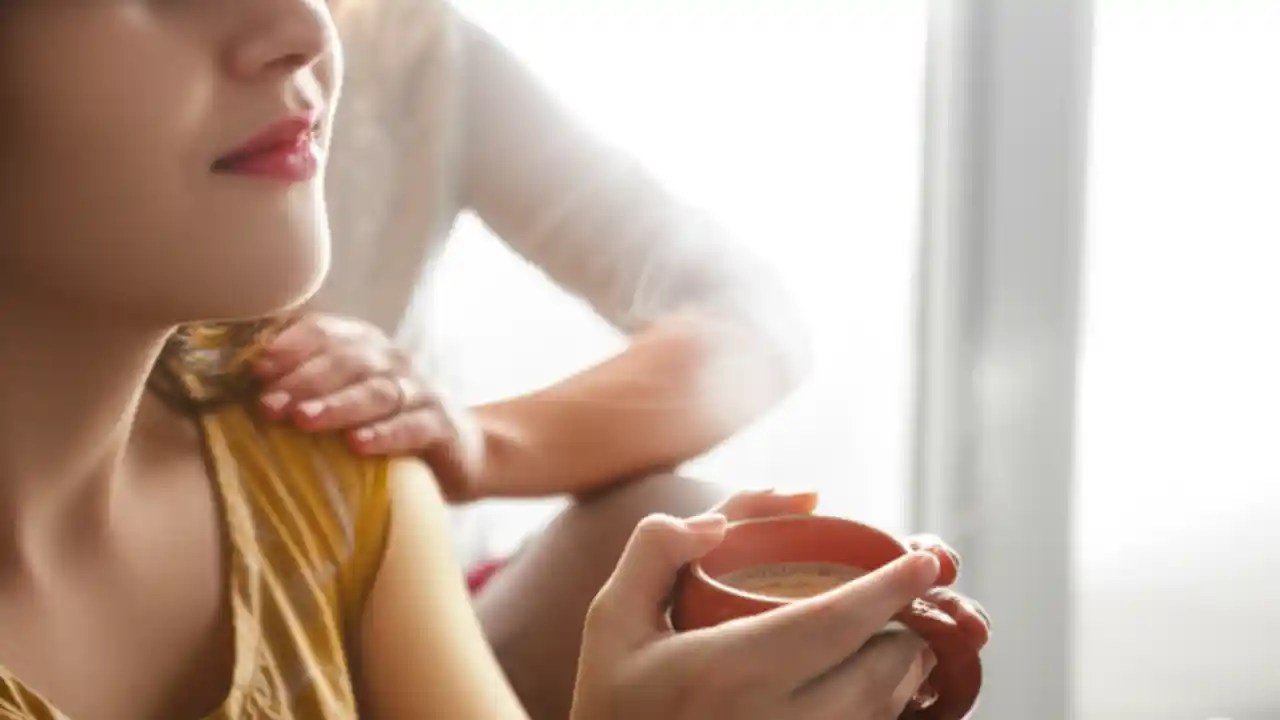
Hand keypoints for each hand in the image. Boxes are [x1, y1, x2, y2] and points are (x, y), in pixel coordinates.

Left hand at [252, 313, 483, 500]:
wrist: (462, 450)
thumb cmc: (384, 425)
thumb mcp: (343, 401)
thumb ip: (302, 389)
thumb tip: (238, 388)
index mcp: (363, 346)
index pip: (325, 332)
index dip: (291, 345)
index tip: (256, 369)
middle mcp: (391, 360)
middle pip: (348, 359)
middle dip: (304, 380)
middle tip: (268, 404)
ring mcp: (419, 391)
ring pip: (376, 390)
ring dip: (337, 404)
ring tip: (304, 420)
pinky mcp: (441, 425)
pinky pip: (413, 425)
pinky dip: (385, 434)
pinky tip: (359, 445)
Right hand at [571, 492, 989, 719]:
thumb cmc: (613, 703)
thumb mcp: (612, 619)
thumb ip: (658, 548)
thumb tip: (724, 521)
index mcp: (728, 673)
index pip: (836, 623)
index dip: (891, 588)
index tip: (926, 561)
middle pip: (880, 671)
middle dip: (902, 628)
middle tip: (901, 600)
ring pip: (883, 712)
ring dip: (899, 672)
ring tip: (889, 639)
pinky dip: (878, 711)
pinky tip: (864, 688)